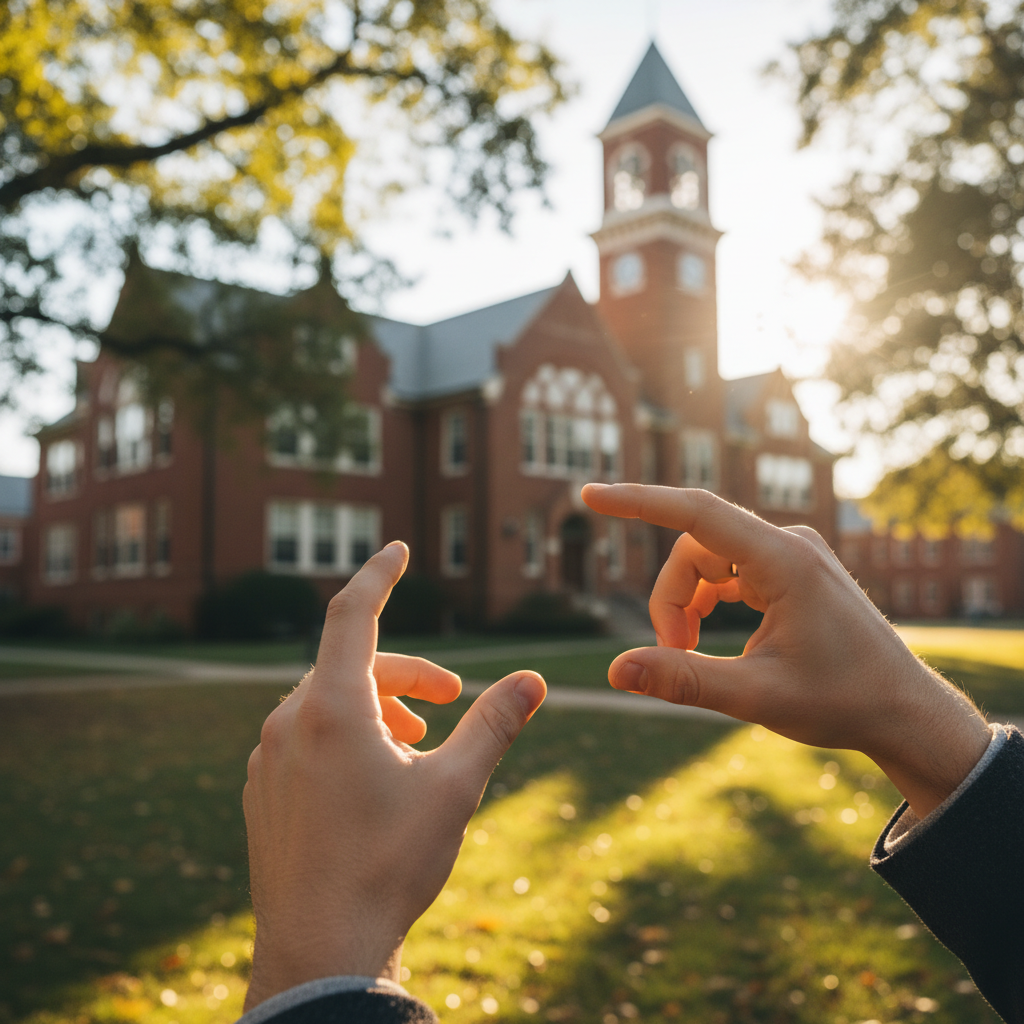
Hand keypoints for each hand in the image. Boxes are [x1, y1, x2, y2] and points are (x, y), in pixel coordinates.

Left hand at [242, 541, 545, 1009]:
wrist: (320, 950)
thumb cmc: (389, 864)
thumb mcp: (455, 787)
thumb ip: (494, 724)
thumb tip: (535, 680)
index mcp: (332, 707)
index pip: (354, 612)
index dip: (380, 573)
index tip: (400, 549)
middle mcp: (288, 721)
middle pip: (352, 664)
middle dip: (406, 674)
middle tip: (451, 701)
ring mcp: (266, 757)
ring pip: (327, 702)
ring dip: (377, 708)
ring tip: (415, 747)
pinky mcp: (260, 789)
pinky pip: (304, 737)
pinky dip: (344, 736)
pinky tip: (373, 780)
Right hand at [582, 484, 989, 817]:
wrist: (906, 712)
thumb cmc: (843, 702)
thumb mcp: (755, 697)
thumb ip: (682, 680)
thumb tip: (615, 671)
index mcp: (783, 561)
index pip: (696, 513)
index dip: (639, 501)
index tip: (591, 495)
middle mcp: (788, 544)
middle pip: (695, 549)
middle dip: (668, 598)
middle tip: (671, 655)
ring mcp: (793, 554)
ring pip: (708, 559)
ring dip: (686, 601)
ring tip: (687, 652)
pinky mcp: (793, 570)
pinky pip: (730, 570)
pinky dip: (707, 600)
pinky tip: (704, 636)